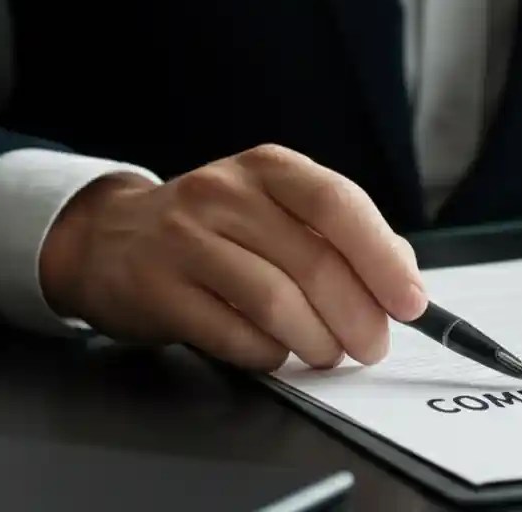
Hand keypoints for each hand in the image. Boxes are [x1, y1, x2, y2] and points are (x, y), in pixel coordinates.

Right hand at [38, 144, 426, 370]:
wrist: (110, 239)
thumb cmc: (214, 229)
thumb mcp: (275, 208)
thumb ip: (339, 234)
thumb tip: (403, 274)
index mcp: (268, 168)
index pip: (338, 204)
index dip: (382, 258)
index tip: (412, 302)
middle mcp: (224, 193)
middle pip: (313, 262)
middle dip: (358, 316)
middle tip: (373, 344)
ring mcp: (183, 238)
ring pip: (275, 303)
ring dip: (316, 340)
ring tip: (327, 352)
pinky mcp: (156, 288)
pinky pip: (233, 335)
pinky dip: (268, 354)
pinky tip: (276, 352)